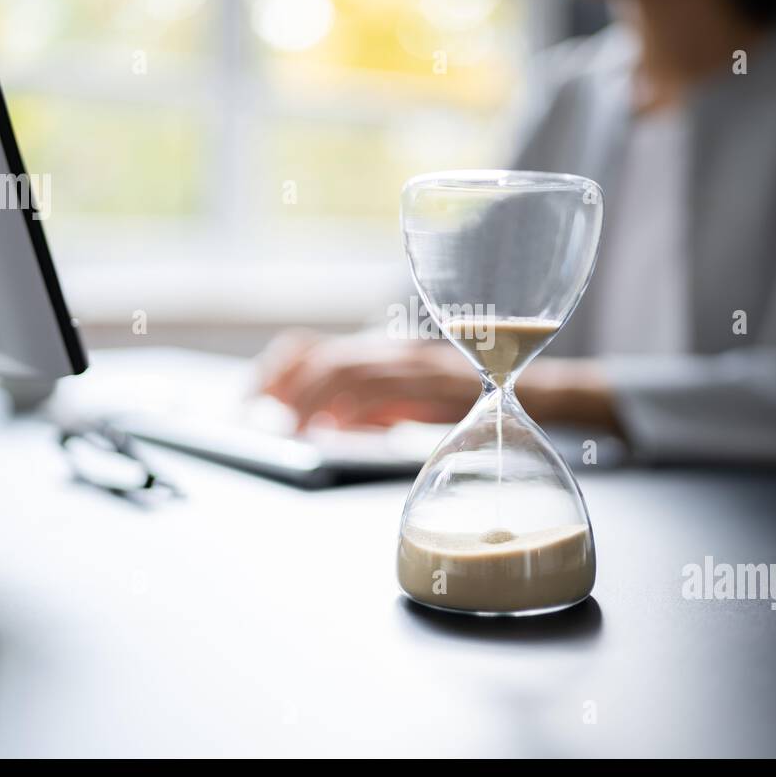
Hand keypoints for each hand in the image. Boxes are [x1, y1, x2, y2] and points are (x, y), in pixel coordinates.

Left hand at [257, 330, 476, 430]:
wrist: (525, 390)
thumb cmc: (460, 400)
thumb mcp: (401, 401)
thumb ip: (364, 408)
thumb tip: (326, 426)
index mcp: (372, 349)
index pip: (305, 346)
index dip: (272, 373)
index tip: (250, 403)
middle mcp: (386, 347)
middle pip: (318, 356)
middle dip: (283, 390)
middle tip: (265, 423)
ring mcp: (408, 361)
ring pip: (344, 369)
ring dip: (311, 401)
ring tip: (295, 429)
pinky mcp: (430, 380)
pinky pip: (380, 387)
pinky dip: (350, 408)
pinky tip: (336, 428)